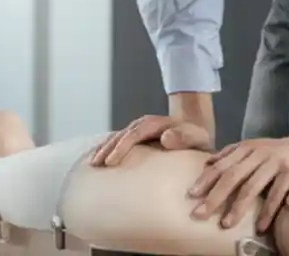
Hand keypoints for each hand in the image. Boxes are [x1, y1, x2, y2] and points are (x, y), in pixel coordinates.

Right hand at [91, 114, 213, 166]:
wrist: (194, 130)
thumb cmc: (196, 138)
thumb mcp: (196, 136)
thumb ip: (184, 136)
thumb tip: (165, 138)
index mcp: (156, 124)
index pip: (135, 134)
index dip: (122, 147)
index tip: (111, 162)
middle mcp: (143, 125)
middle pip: (121, 135)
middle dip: (107, 149)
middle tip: (96, 165)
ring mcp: (137, 130)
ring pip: (116, 138)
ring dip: (104, 149)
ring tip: (92, 164)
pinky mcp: (134, 138)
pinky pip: (117, 141)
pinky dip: (107, 149)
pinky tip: (98, 159)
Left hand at [189, 136, 288, 232]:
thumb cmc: (280, 152)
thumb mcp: (255, 148)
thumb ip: (232, 154)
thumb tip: (208, 163)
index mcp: (246, 148)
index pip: (221, 165)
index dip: (205, 180)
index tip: (191, 195)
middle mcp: (258, 153)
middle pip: (231, 177)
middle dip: (214, 197)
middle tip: (199, 214)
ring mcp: (275, 161)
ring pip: (251, 187)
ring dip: (237, 208)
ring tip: (226, 224)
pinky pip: (276, 195)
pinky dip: (267, 212)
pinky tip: (260, 226)